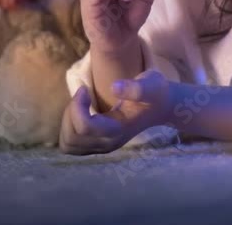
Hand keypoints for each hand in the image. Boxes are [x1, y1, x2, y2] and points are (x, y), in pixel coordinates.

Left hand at [59, 70, 175, 154]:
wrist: (163, 106)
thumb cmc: (155, 92)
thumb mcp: (150, 84)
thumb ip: (135, 88)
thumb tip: (114, 88)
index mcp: (118, 130)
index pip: (84, 127)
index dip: (77, 106)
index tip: (85, 88)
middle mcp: (109, 144)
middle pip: (72, 138)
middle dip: (71, 113)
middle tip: (83, 95)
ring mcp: (102, 147)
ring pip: (68, 144)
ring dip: (68, 122)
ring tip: (81, 105)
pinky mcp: (97, 146)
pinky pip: (71, 145)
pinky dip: (70, 128)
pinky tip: (82, 112)